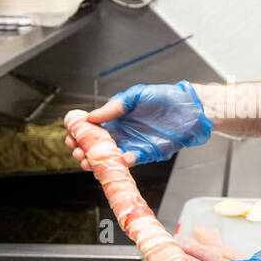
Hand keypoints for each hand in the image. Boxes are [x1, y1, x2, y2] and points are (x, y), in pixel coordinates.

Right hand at [65, 80, 211, 168]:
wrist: (189, 109)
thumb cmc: (163, 98)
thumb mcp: (135, 96)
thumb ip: (114, 107)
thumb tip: (92, 117)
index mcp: (115, 117)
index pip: (91, 127)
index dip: (79, 133)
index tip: (71, 136)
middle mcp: (121, 132)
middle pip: (95, 145)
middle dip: (82, 149)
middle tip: (77, 152)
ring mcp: (131, 144)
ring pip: (108, 156)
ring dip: (96, 160)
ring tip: (87, 162)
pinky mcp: (144, 154)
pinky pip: (128, 161)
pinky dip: (119, 163)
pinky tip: (113, 162)